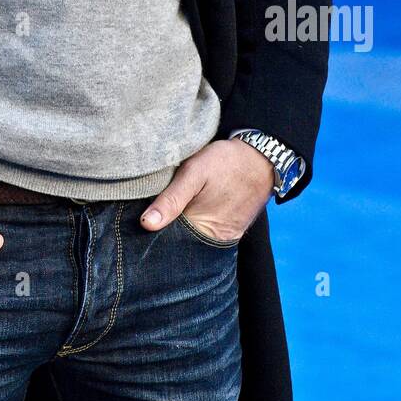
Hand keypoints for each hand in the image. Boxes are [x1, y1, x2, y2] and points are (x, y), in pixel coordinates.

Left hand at [139, 138, 274, 242]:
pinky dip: (193, 224)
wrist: (261, 157)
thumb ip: (171, 199)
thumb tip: (146, 224)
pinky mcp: (230, 230)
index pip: (168, 243)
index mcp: (204, 231)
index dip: (153, 232)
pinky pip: (205, 232)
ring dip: (178, 227)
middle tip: (150, 211)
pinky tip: (186, 210)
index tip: (138, 221)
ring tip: (168, 209)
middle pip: (180, 243)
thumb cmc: (226, 162)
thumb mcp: (194, 172)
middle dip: (165, 230)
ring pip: (191, 238)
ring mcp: (224, 237)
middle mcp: (215, 241)